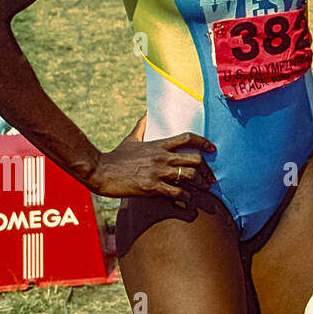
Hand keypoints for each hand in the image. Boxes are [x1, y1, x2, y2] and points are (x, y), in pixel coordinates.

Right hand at [86, 113, 214, 205]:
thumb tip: (147, 113)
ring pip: (189, 175)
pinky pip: (176, 192)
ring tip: (203, 190)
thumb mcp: (131, 138)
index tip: (212, 148)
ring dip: (199, 184)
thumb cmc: (115, 156)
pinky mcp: (151, 187)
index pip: (188, 138)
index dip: (204, 142)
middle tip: (210, 177)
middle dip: (206, 169)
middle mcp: (162, 157)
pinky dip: (185, 197)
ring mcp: (158, 172)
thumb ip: (142, 126)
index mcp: (159, 145)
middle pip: (195, 159)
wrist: (100, 171)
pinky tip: (186, 200)